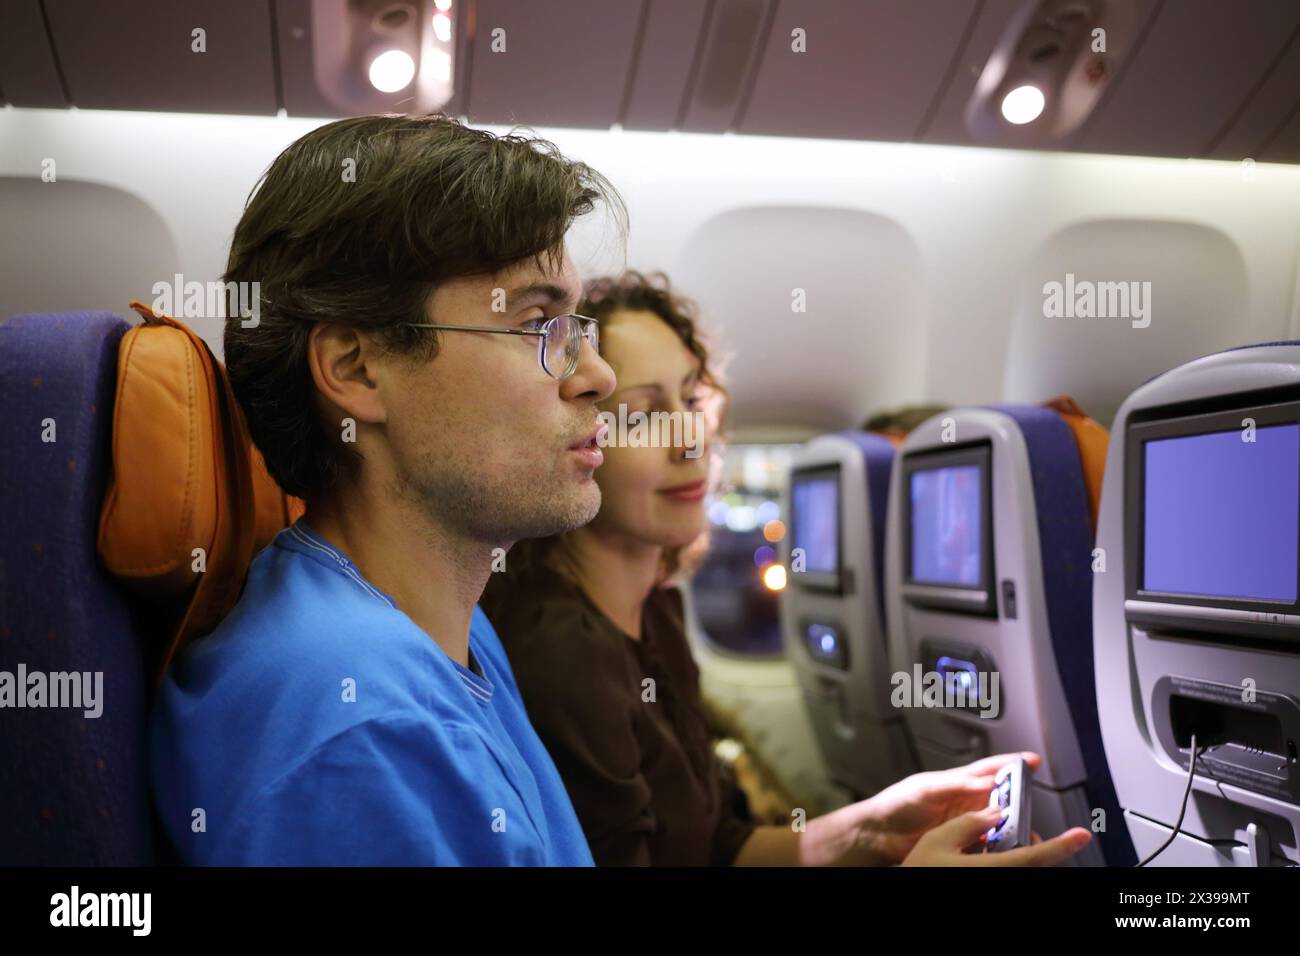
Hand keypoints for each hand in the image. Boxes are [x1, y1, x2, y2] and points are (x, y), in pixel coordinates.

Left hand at [863, 751, 1087, 865]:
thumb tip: (987, 780)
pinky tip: (1005, 845)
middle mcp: (964, 801)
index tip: (1033, 761)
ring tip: (1023, 826)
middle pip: (1000, 796)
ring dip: (1011, 823)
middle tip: (1031, 801)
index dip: (1012, 763)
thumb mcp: (927, 788)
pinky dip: (999, 844)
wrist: (879, 834)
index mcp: (957, 782)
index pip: (990, 769)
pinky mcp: (961, 842)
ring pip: (998, 821)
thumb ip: (957, 784)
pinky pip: (987, 842)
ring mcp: (964, 822)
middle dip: (1019, 797)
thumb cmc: (896, 805)